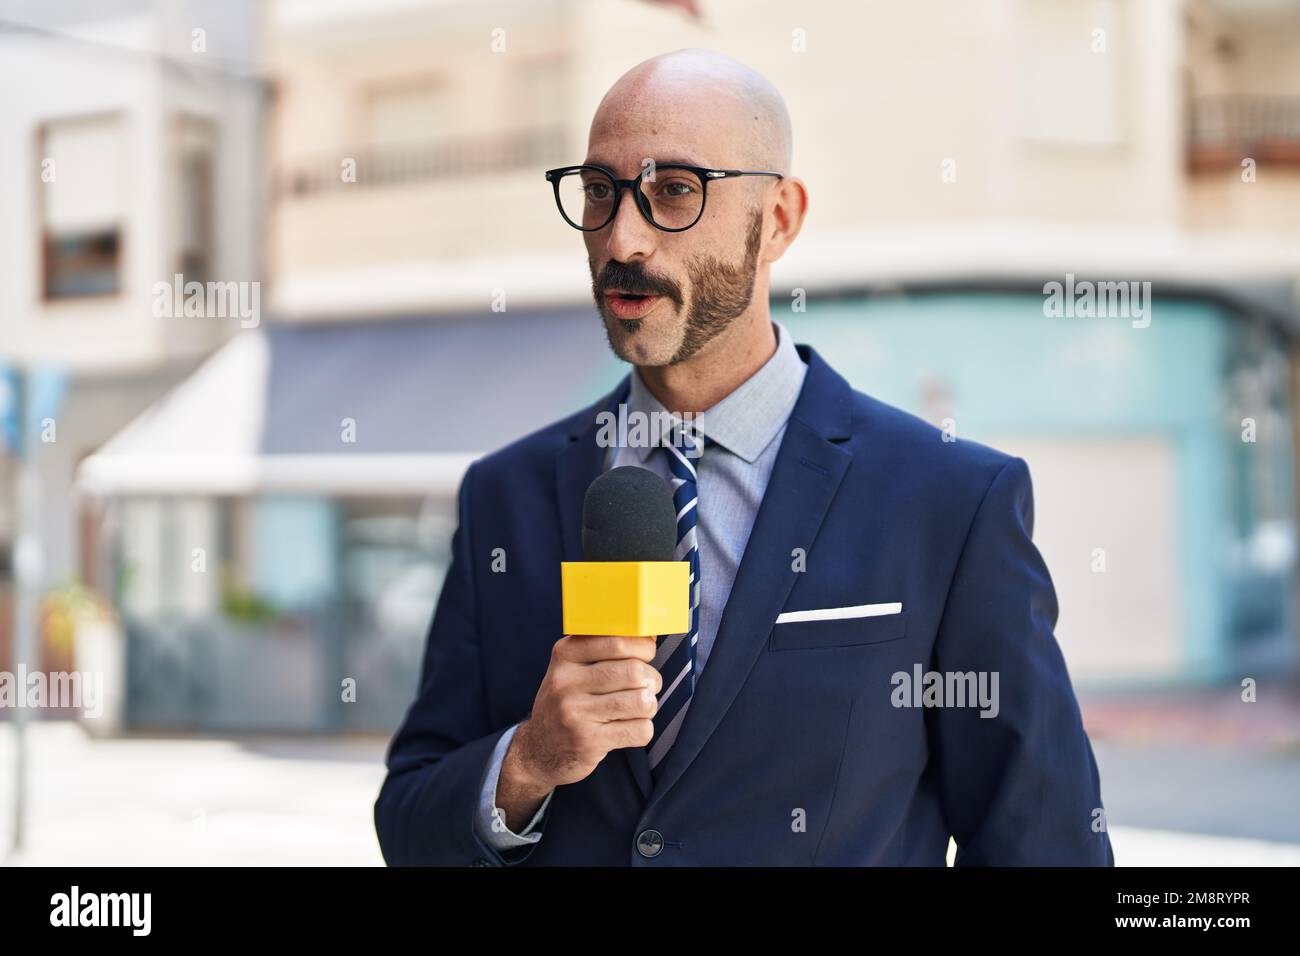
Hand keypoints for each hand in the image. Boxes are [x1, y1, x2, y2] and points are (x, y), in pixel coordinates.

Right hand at [496, 635, 660, 829]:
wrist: (539, 750)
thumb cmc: (568, 702)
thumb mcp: (572, 668)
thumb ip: (604, 649)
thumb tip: (649, 636)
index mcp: (565, 654)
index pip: (617, 642)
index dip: (643, 647)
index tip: (647, 654)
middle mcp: (566, 682)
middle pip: (633, 671)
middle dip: (652, 678)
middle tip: (648, 685)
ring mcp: (575, 713)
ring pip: (641, 701)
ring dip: (649, 705)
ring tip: (638, 707)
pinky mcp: (588, 741)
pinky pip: (639, 730)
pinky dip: (643, 729)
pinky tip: (628, 728)